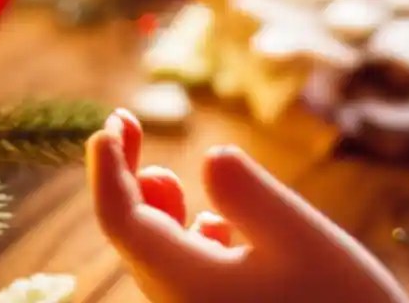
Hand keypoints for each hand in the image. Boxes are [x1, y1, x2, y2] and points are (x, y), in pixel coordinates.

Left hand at [88, 110, 408, 302]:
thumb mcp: (300, 235)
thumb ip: (247, 193)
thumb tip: (208, 160)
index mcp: (187, 284)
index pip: (120, 219)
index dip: (107, 166)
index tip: (111, 123)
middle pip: (133, 238)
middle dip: (125, 178)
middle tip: (124, 123)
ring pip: (158, 262)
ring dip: (154, 211)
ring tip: (155, 173)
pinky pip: (187, 283)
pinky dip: (186, 243)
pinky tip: (212, 226)